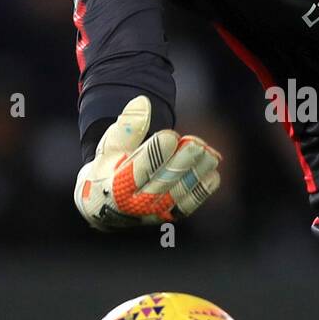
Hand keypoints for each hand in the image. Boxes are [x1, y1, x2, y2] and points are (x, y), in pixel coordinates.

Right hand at [74, 95, 220, 230]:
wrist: (106, 205)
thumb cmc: (108, 168)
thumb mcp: (110, 147)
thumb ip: (127, 126)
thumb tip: (142, 102)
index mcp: (115, 188)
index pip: (137, 172)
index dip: (154, 154)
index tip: (170, 136)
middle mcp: (135, 205)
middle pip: (162, 184)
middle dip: (181, 164)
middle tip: (197, 145)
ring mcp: (154, 213)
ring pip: (178, 195)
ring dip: (196, 175)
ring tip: (210, 155)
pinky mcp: (168, 216)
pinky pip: (188, 204)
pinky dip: (201, 191)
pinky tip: (212, 173)